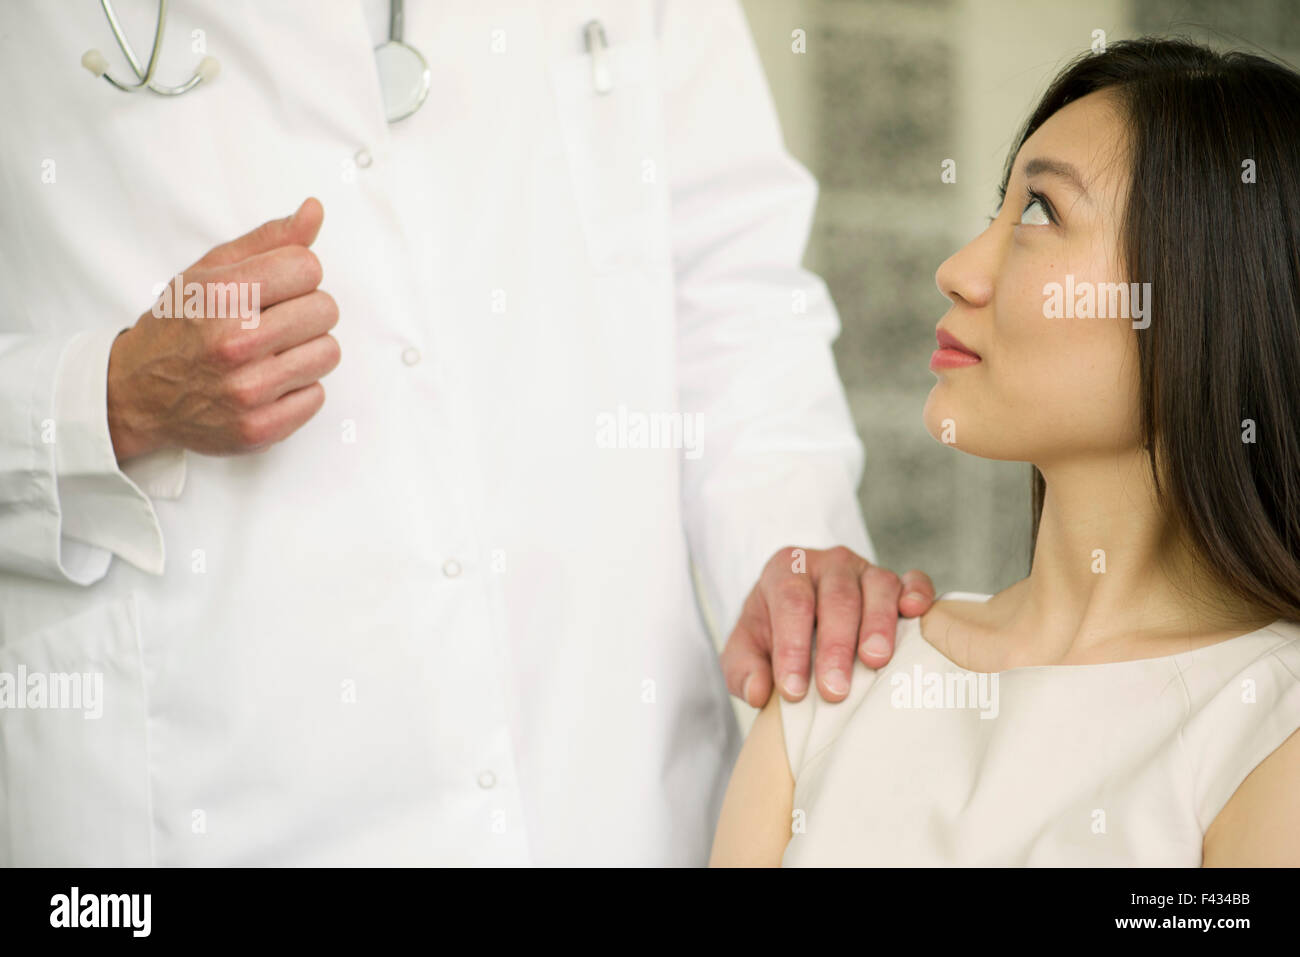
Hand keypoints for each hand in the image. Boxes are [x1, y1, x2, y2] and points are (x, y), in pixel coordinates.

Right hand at [106, 198, 339, 461]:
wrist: (137, 394)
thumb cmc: (178, 326)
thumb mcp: (210, 271)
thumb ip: (268, 240)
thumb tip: (315, 209)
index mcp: (222, 295)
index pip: (309, 267)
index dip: (298, 275)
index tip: (276, 288)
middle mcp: (234, 342)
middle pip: (326, 310)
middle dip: (306, 312)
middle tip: (274, 322)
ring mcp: (247, 390)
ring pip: (329, 353)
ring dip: (307, 351)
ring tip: (272, 352)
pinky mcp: (259, 428)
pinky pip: (317, 397)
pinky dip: (298, 390)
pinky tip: (268, 384)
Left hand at [720, 546, 934, 706]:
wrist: (802, 615)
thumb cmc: (773, 633)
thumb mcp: (745, 650)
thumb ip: (742, 670)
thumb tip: (760, 691)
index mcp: (785, 571)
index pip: (791, 604)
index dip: (792, 648)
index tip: (793, 691)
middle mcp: (827, 564)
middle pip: (836, 599)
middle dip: (835, 647)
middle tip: (835, 690)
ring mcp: (864, 570)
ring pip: (877, 588)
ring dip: (878, 626)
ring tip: (874, 662)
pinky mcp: (896, 581)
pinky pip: (912, 581)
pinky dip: (917, 594)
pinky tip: (916, 614)